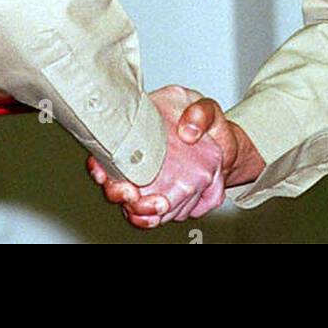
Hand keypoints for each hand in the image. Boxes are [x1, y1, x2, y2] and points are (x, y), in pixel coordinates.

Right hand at [87, 85, 265, 227]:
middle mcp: (140, 162)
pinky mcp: (164, 200)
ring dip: (140, 211)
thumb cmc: (209, 126)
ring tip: (159, 205)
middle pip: (114, 183)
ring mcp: (150, 183)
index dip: (100, 162)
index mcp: (141, 134)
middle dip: (119, 193)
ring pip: (132, 205)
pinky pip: (152, 216)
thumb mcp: (207, 108)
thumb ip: (200, 113)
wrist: (227, 150)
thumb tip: (188, 131)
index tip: (104, 172)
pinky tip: (162, 213)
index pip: (109, 150)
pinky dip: (154, 218)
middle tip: (133, 193)